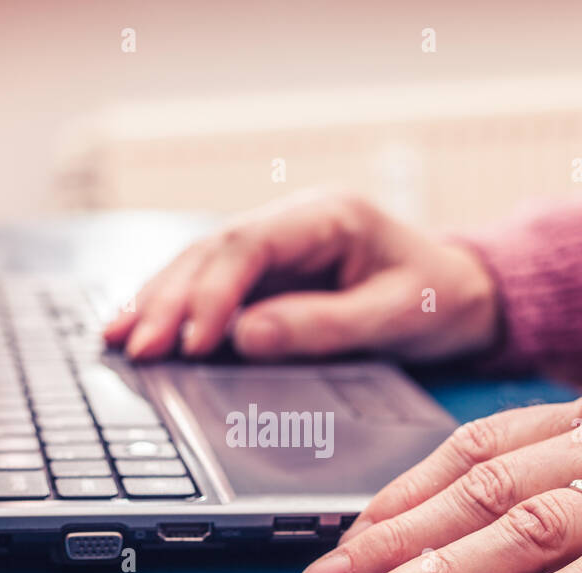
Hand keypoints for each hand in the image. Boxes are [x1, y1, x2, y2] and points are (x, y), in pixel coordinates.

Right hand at [103, 190, 498, 361]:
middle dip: (170, 300)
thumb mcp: (395, 317)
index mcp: (328, 217)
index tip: (192, 340)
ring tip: (118, 338)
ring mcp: (278, 248)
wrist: (463, 297)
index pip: (251, 246)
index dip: (213, 292)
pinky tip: (140, 326)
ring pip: (202, 266)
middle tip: (136, 345)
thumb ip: (324, 326)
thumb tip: (246, 336)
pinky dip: (175, 309)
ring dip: (159, 302)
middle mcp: (294, 223)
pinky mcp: (269, 277)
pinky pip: (211, 287)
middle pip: (214, 252)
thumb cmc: (439, 300)